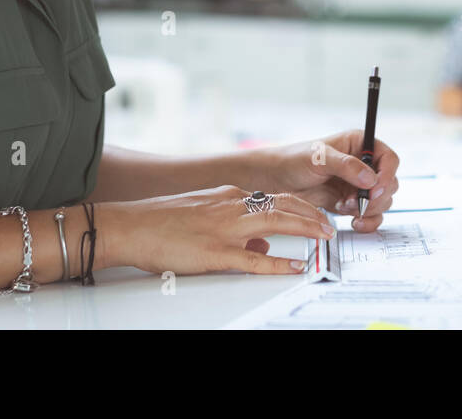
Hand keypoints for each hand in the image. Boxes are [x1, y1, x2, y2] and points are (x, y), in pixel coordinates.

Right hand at [107, 186, 334, 275]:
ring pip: (276, 223)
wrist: (130, 226)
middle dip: (313, 215)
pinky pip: (254, 258)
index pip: (275, 197)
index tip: (318, 215)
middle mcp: (231, 205)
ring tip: (325, 238)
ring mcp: (224, 228)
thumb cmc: (161, 222)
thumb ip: (236, 225)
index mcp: (229, 196)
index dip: (302, 206)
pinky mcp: (215, 252)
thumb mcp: (204, 214)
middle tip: (331, 226)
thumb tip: (264, 243)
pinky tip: (295, 265)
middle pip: (284, 205)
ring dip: (306, 229)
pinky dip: (279, 262)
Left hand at [259, 130, 400, 232]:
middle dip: (375, 197)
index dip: (387, 175)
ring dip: (368, 209)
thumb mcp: (319, 158)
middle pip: (389, 184)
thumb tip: (370, 178)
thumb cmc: (294, 160)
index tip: (375, 189)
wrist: (275, 181)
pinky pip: (370, 215)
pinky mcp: (350, 203)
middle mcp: (363, 165)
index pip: (388, 159)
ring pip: (382, 202)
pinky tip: (353, 220)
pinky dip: (366, 221)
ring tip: (344, 206)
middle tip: (357, 202)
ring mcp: (358, 186)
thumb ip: (346, 166)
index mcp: (360, 145)